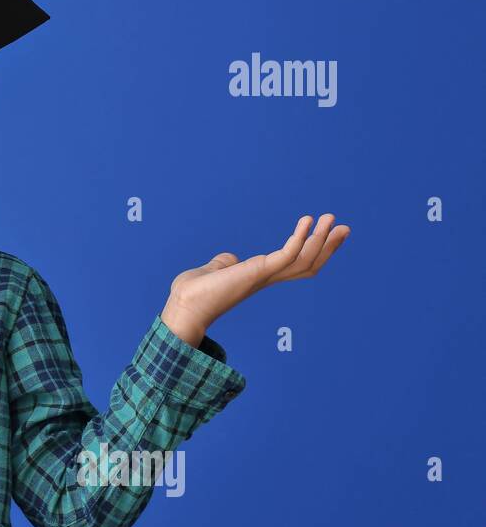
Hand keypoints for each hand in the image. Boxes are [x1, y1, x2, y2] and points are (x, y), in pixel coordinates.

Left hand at [163, 214, 350, 334]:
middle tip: (344, 227)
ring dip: (320, 239)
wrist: (183, 307)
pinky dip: (300, 237)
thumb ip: (225, 263)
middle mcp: (266, 278)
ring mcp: (264, 276)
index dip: (311, 250)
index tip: (325, 233)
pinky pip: (287, 254)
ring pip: (303, 259)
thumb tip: (230, 259)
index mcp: (258, 277)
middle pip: (307, 264)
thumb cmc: (193, 294)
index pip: (294, 264)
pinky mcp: (258, 272)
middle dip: (327, 247)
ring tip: (331, 218)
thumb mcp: (213, 271)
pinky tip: (308, 221)